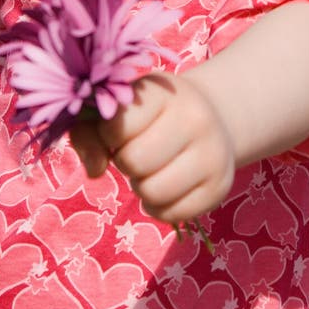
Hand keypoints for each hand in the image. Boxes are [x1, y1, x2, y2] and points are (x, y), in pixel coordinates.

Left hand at [70, 71, 235, 223]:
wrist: (212, 117)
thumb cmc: (152, 114)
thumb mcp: (119, 109)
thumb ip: (88, 133)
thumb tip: (95, 171)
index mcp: (165, 92)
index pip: (117, 127)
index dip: (110, 135)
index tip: (122, 129)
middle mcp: (196, 119)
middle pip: (134, 162)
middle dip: (126, 162)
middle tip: (138, 151)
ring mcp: (213, 154)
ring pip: (152, 193)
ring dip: (142, 187)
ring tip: (153, 169)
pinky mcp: (220, 187)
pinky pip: (171, 215)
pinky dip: (160, 207)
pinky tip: (168, 186)